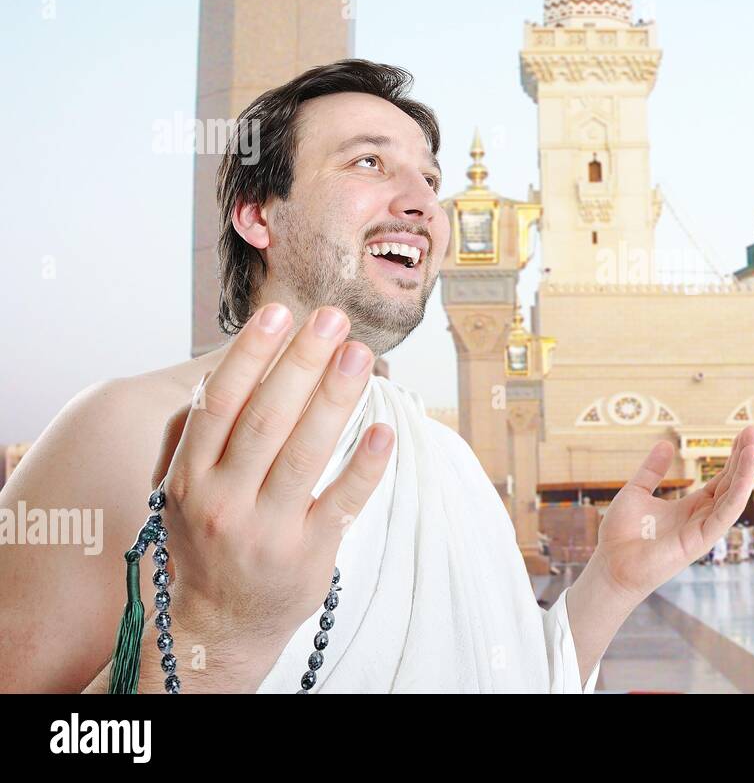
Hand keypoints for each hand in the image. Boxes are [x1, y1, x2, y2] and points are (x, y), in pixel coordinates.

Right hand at [148, 303, 392, 684]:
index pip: (221, 403)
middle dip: (301, 363)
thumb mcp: (184, 486)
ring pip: (305, 453)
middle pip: (266, 419)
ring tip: (361, 356)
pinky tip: (384, 430)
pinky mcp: (307, 554)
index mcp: (191, 475)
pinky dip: (363, 467)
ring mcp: (266, 530)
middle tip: (333, 319)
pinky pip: (341, 503)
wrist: (216, 625)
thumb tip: (235, 362)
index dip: (250, 354)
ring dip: (336, 399)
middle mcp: (223, 500)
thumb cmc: (208, 537)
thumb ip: (199, 429)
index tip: (279, 312)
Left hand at [584, 425, 753, 607]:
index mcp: (691, 507)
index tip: (743, 434)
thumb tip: (666, 444)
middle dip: (744, 457)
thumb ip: (652, 470)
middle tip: (753, 429)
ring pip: (734, 497)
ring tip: (753, 446)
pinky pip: (725, 514)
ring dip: (746, 472)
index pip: (721, 478)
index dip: (733, 457)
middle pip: (731, 483)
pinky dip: (738, 494)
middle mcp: (703, 517)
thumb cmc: (620, 535)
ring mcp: (704, 529)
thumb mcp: (636, 491)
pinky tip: (745, 474)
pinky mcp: (701, 540)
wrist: (610, 565)